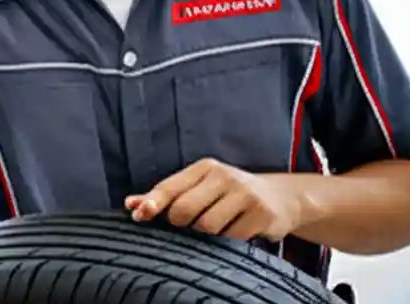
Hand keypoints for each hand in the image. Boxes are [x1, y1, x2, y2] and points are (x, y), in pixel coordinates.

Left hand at [124, 158, 303, 242]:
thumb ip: (165, 196)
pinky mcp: (261, 213)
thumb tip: (130, 204)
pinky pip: (231, 238)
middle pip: (185, 210)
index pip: (170, 186)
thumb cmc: (228, 194)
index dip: (153, 203)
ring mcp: (244, 194)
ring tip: (218, 226)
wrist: (279, 198)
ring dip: (207, 235)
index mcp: (204, 168)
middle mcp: (224, 176)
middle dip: (182, 224)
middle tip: (192, 224)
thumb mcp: (199, 187)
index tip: (139, 216)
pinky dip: (228, 240)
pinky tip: (236, 230)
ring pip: (207, 227)